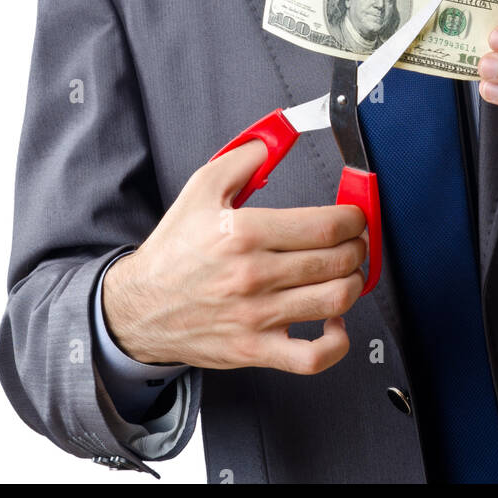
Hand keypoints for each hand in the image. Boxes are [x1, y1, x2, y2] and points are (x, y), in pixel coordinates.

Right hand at [101, 139, 366, 373]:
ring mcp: (256, 316)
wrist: (139, 307)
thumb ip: (244, 158)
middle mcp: (253, 275)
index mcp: (244, 233)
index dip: (352, 219)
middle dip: (357, 247)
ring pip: (334, 301)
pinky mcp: (254, 349)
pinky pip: (313, 358)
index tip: (353, 216)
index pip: (325, 226)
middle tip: (353, 240)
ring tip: (346, 273)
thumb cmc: (175, 250)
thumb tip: (278, 139)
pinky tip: (335, 322)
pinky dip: (337, 342)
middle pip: (336, 261)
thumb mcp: (201, 188)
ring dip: (353, 284)